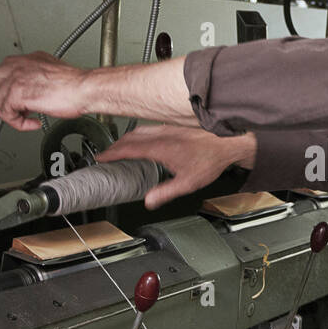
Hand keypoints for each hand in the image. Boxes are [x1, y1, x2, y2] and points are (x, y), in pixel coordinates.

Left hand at [0, 51, 91, 131]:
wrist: (84, 89)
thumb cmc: (77, 85)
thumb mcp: (55, 73)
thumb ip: (40, 78)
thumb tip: (36, 90)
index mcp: (31, 59)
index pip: (8, 69)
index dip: (13, 85)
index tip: (26, 97)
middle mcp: (21, 65)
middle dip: (5, 94)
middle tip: (21, 104)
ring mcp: (16, 78)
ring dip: (12, 111)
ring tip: (28, 116)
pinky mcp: (16, 94)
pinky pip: (5, 113)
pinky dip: (18, 123)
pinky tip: (32, 123)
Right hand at [95, 125, 255, 209]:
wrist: (226, 142)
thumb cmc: (210, 159)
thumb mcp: (187, 183)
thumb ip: (165, 192)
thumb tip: (149, 201)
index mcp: (160, 148)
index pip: (128, 148)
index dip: (112, 153)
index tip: (101, 157)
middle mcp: (161, 135)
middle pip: (130, 137)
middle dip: (115, 146)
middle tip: (106, 154)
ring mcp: (167, 129)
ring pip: (139, 130)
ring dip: (125, 139)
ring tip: (119, 147)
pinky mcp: (173, 127)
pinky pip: (149, 128)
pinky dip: (138, 134)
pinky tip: (141, 140)